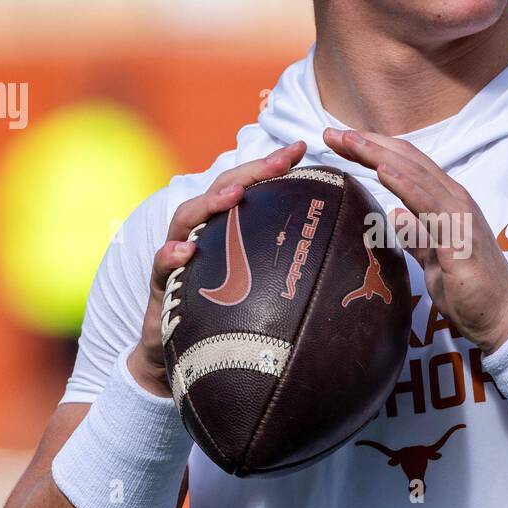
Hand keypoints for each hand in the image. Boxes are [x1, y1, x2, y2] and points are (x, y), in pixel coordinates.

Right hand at [128, 140, 307, 396]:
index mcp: (227, 228)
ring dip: (210, 204)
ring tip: (233, 197)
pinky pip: (161, 265)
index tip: (303, 149)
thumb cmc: (230, 317)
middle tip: (279, 162)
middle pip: (221, 190)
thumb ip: (290, 268)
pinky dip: (171, 255)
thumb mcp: (263, 289)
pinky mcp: (162, 284)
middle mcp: (201, 233)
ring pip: (187, 218)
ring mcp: (178, 254)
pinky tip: (186, 254)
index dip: (272, 166)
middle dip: (249, 172)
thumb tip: (345, 259)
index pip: (249, 187)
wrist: (181, 358)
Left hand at [323, 127, 507, 354]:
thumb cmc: (469, 289)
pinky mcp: (460, 236)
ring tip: (350, 141)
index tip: (340, 142)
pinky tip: (383, 171)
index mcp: (446, 202)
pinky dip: (405, 184)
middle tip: (332, 134)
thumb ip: (416, 234)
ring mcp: (459, 215)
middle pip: (407, 160)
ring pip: (416, 174)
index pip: (405, 165)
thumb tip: (394, 215)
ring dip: (380, 155)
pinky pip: (429, 204)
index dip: (373, 149)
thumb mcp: (432, 257)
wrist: (502, 317)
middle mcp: (454, 200)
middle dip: (368, 143)